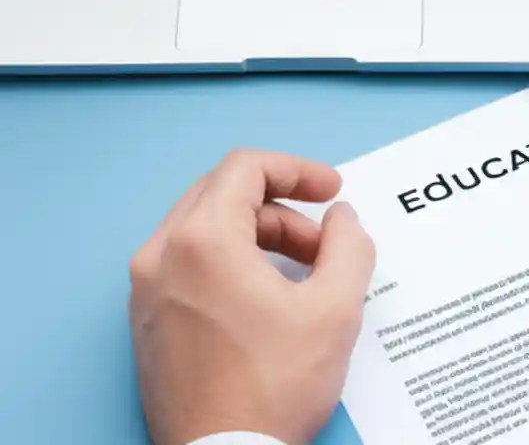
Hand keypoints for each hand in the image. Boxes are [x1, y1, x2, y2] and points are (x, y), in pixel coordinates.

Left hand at [129, 150, 375, 444]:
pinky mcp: (149, 321)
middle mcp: (161, 256)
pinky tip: (269, 299)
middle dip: (283, 208)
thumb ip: (349, 246)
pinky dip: (233, 263)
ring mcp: (147, 291)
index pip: (245, 168)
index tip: (332, 191)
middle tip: (325, 240)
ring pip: (205, 230)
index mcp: (202, 241)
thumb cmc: (271, 390)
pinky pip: (190, 265)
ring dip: (260, 236)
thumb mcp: (335, 309)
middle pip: (224, 194)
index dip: (299, 170)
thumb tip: (342, 219)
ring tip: (305, 276)